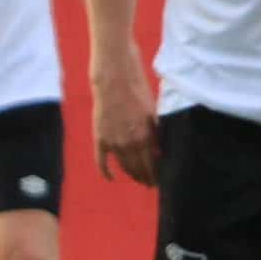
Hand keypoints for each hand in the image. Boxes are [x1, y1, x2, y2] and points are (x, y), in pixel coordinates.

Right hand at [91, 61, 159, 185]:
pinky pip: (101, 161)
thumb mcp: (153, 112)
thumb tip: (159, 151)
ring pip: (123, 166)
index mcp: (146, 137)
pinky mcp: (100, 137)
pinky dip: (106, 172)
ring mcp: (113, 142)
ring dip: (131, 174)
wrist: (114, 78)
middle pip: (138, 169)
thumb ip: (156, 133)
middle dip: (145, 178)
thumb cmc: (138, 90)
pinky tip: (111, 178)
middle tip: (150, 182)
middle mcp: (129, 143)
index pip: (153, 165)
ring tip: (137, 179)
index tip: (160, 181)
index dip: (156, 175)